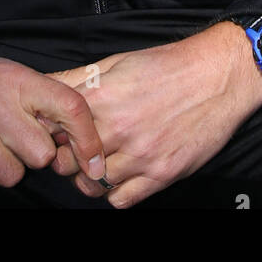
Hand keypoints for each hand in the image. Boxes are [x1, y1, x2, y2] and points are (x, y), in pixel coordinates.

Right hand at [0, 44, 106, 196]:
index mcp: (19, 80)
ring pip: (11, 175)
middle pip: (41, 154)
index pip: (69, 106)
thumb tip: (77, 139)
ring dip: (4, 169)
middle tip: (14, 140)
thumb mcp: (10, 75)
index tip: (94, 162)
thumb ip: (41, 102)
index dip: (87, 139)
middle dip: (31, 156)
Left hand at [45, 21, 261, 207]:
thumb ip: (78, 77)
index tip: (58, 131)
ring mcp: (141, 154)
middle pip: (69, 161)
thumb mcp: (117, 62)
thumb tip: (44, 81)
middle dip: (67, 158)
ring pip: (93, 184)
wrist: (216, 76)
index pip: (56, 128)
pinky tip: (122, 175)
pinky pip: (121, 200)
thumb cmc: (166, 66)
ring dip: (90, 177)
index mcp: (103, 97)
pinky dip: (115, 193)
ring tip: (100, 163)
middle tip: (76, 151)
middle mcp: (119, 128)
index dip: (52, 131)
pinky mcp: (162, 174)